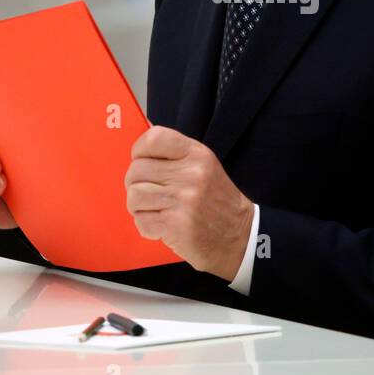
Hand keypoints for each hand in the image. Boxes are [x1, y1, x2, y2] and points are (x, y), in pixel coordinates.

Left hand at [124, 126, 253, 280]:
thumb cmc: (216, 202)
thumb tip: (139, 152)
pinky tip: (162, 226)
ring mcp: (183, 199)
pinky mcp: (175, 224)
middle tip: (150, 193)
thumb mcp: (204, 167)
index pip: (155, 138)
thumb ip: (174, 157)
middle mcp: (191, 174)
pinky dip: (146, 226)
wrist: (239, 236)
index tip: (142, 161)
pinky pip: (140, 220)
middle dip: (135, 183)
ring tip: (154, 210)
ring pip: (134, 194)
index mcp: (197, 154)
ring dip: (138, 206)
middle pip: (137, 169)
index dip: (139, 150)